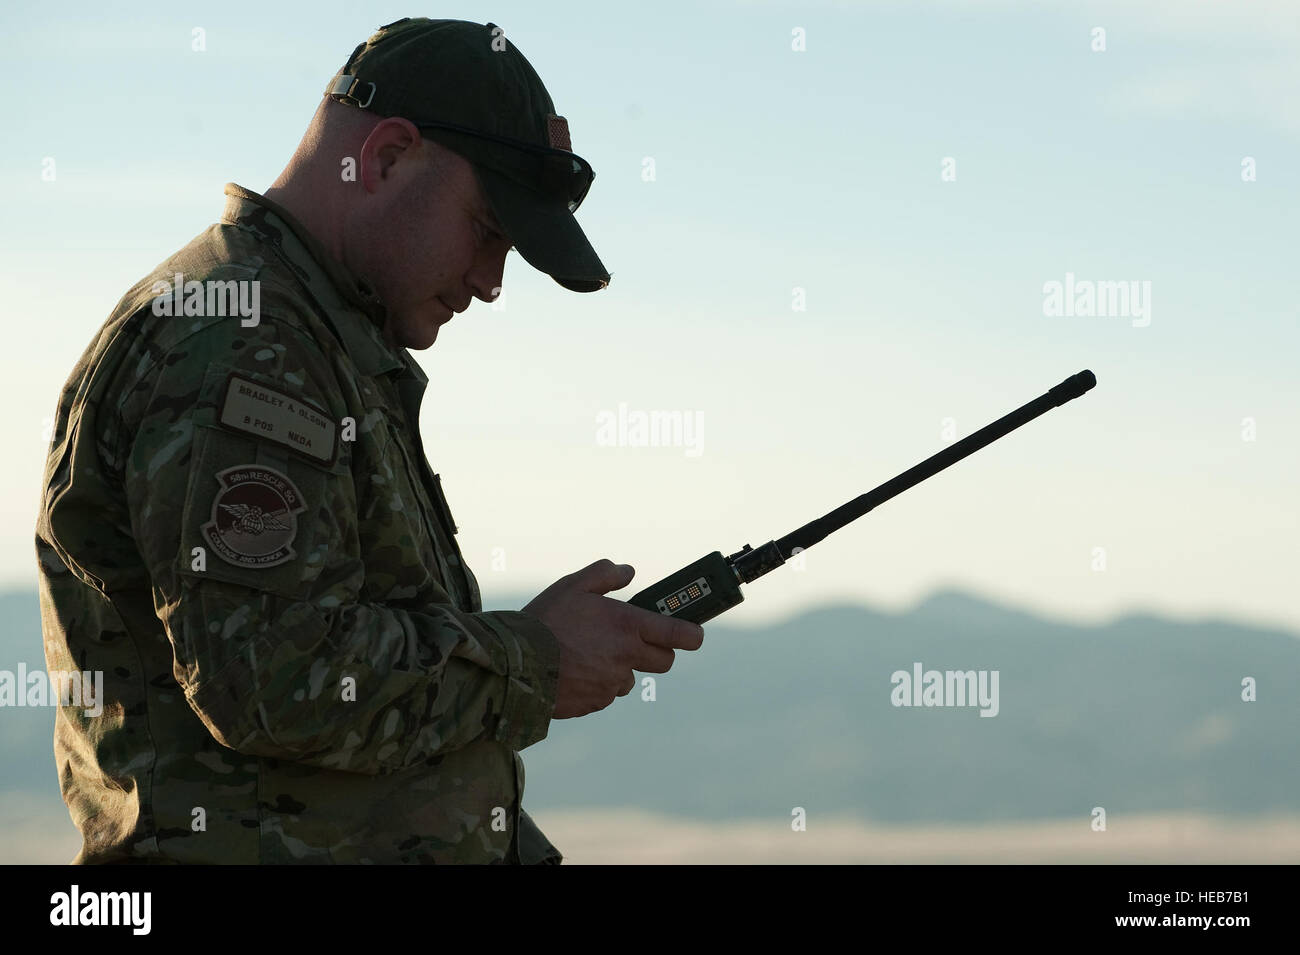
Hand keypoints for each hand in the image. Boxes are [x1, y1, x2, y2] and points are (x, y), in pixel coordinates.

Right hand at [522, 559, 704, 718]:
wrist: (515, 664)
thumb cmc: (545, 620)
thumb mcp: (573, 585)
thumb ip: (605, 574)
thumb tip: (629, 572)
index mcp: (628, 626)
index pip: (681, 635)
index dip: (692, 634)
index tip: (693, 633)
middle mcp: (626, 657)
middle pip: (664, 661)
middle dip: (656, 651)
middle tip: (634, 639)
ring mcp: (612, 683)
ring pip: (630, 677)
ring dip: (620, 668)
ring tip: (589, 653)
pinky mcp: (595, 702)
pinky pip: (606, 693)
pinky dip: (597, 684)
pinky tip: (575, 670)